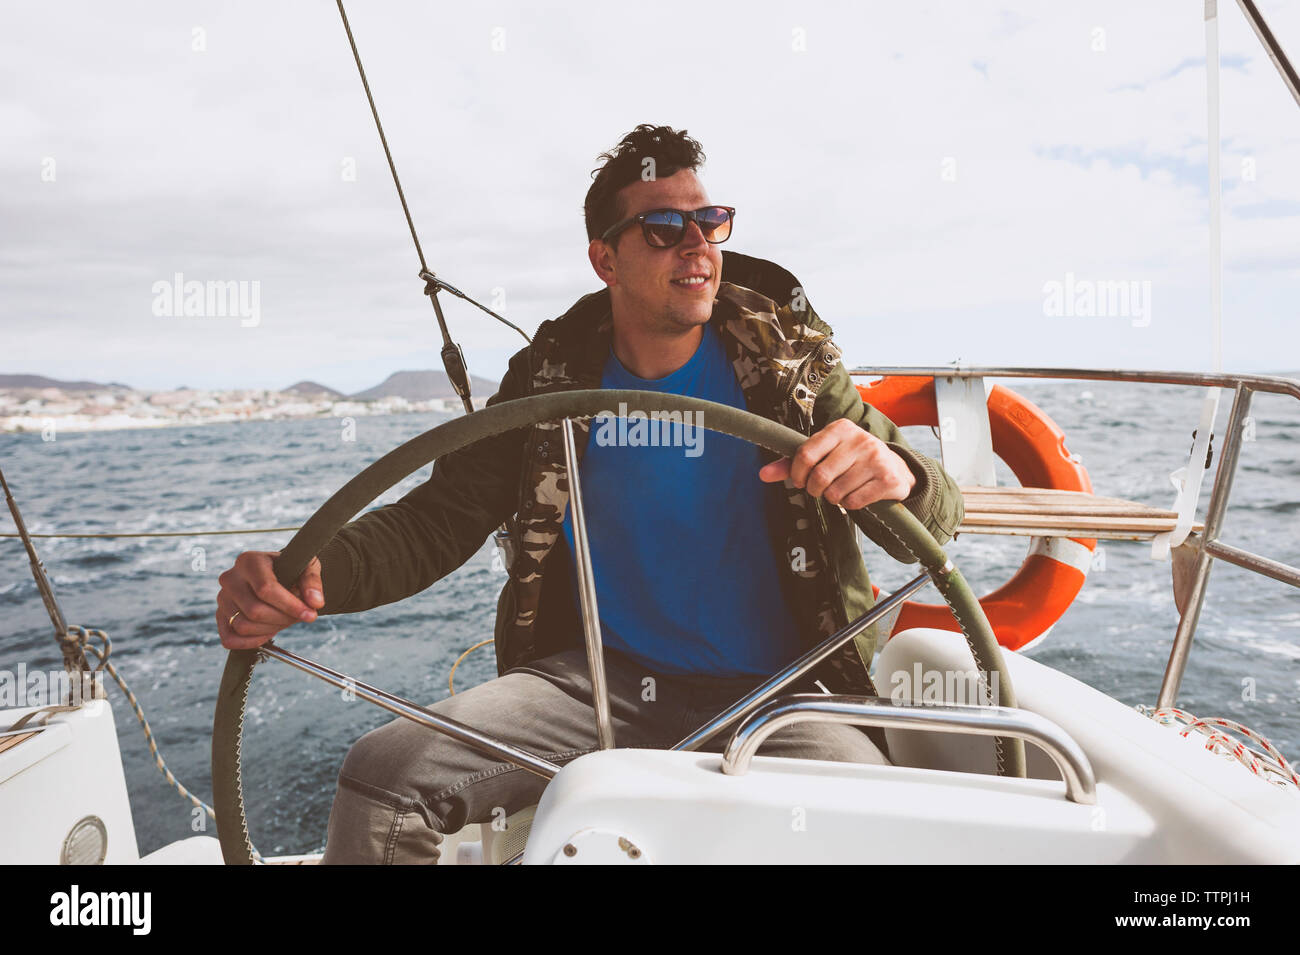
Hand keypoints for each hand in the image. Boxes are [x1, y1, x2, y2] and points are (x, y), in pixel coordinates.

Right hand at [216, 551, 322, 649]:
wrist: (276, 574)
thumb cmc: (291, 569)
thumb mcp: (306, 566)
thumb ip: (312, 582)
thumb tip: (315, 603)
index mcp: (249, 561)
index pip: (266, 589)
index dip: (290, 606)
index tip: (310, 614)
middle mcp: (230, 578)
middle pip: (254, 610)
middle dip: (283, 619)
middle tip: (298, 617)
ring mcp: (223, 598)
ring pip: (243, 626)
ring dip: (270, 630)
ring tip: (285, 620)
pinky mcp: (220, 616)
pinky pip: (230, 639)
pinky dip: (251, 642)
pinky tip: (269, 633)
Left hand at [758, 418, 915, 508]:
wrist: (895, 468)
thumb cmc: (851, 460)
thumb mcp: (824, 454)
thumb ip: (793, 463)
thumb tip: (763, 474)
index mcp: (840, 428)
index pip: (805, 453)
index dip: (797, 474)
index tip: (799, 481)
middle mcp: (859, 439)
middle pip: (819, 476)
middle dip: (815, 490)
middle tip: (820, 490)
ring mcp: (876, 458)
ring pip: (836, 492)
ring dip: (834, 498)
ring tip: (841, 490)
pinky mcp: (887, 479)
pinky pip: (854, 501)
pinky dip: (850, 504)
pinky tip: (856, 495)